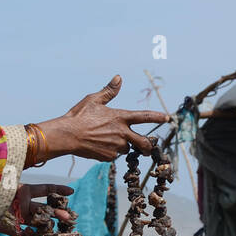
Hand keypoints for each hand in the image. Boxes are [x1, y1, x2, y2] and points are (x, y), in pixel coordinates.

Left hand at [0, 183, 74, 235]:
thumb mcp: (1, 194)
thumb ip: (18, 197)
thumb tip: (33, 202)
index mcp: (22, 191)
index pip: (45, 189)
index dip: (58, 190)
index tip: (72, 191)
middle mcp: (22, 204)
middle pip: (44, 208)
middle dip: (57, 212)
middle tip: (69, 217)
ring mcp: (17, 216)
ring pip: (36, 222)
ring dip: (45, 227)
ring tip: (51, 230)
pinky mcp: (10, 228)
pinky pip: (24, 235)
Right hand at [36, 76, 169, 161]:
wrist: (68, 136)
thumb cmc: (79, 116)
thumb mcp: (94, 100)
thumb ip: (109, 91)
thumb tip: (119, 78)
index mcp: (121, 117)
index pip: (144, 117)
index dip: (157, 117)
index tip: (168, 118)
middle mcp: (122, 133)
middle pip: (143, 143)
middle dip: (147, 146)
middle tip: (146, 148)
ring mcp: (116, 147)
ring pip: (126, 149)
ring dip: (122, 146)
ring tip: (106, 139)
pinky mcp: (109, 157)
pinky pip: (114, 155)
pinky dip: (110, 151)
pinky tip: (98, 146)